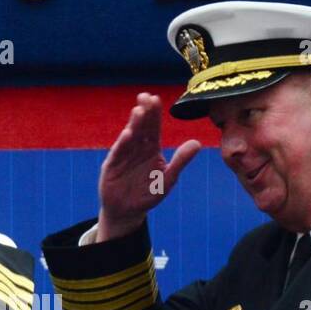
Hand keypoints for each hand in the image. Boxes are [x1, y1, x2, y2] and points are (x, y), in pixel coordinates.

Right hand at [96, 93, 200, 241]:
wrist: (128, 212)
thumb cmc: (148, 194)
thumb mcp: (168, 179)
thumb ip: (180, 161)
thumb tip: (197, 143)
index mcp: (151, 149)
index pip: (153, 127)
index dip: (154, 114)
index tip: (155, 99)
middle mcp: (136, 149)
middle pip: (141, 127)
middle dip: (143, 112)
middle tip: (146, 97)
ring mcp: (123, 156)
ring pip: (130, 137)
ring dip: (134, 124)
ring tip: (139, 111)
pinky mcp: (112, 167)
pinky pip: (119, 153)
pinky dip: (123, 144)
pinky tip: (127, 134)